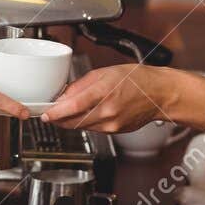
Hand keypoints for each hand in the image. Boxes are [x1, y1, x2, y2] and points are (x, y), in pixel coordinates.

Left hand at [40, 64, 167, 131]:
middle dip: (58, 119)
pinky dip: (84, 123)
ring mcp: (112, 124)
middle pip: (74, 121)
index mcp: (105, 91)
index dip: (55, 112)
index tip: (45, 114)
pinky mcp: (115, 131)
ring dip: (70, 121)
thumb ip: (81, 85)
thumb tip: (63, 96)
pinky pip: (92, 129)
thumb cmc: (136, 79)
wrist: (158, 94)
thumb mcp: (105, 72)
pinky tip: (85, 114)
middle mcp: (108, 111)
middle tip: (50, 113)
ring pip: (81, 127)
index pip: (73, 106)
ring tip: (66, 111)